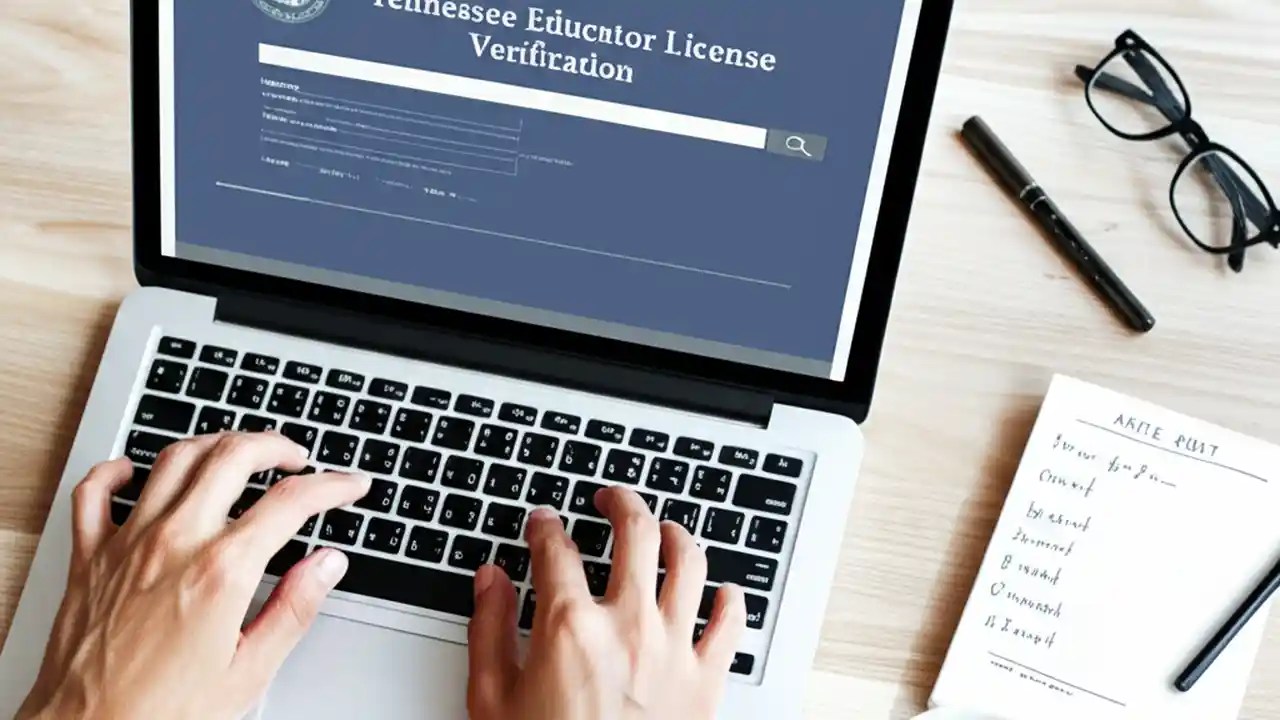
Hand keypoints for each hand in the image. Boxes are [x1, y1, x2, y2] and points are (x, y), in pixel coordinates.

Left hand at [16, 432, 370, 719]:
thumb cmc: (159, 715)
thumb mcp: (249, 672)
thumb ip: (294, 609)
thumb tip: (327, 565)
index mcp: (221, 572)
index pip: (291, 502)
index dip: (332, 486)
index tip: (349, 486)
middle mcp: (174, 543)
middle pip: (232, 456)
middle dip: (276, 446)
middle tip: (297, 458)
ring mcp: (127, 544)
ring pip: (174, 459)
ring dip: (215, 444)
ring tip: (238, 453)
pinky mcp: (89, 556)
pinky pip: (95, 491)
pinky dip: (118, 470)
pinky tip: (137, 472)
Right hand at [467, 487, 746, 719]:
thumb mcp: (491, 697)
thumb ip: (488, 627)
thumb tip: (489, 580)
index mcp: (570, 626)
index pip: (555, 548)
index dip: (545, 526)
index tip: (542, 523)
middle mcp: (628, 625)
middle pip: (636, 532)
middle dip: (621, 501)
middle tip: (610, 497)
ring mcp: (673, 650)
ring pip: (690, 563)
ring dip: (677, 534)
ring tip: (665, 528)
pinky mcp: (706, 681)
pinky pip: (730, 625)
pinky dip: (730, 601)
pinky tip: (722, 591)